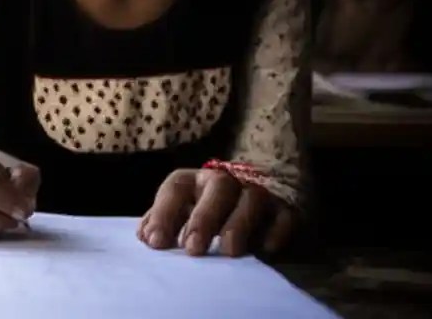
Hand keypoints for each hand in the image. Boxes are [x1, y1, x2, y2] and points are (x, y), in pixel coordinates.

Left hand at [138, 168, 296, 257]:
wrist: (258, 187)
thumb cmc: (207, 206)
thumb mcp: (182, 209)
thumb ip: (162, 221)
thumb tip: (146, 237)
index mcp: (195, 180)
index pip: (176, 187)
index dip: (164, 213)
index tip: (156, 242)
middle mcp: (225, 180)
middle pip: (217, 188)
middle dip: (203, 218)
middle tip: (192, 249)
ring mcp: (257, 191)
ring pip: (251, 199)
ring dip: (238, 224)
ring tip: (229, 251)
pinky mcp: (285, 207)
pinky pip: (283, 215)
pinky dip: (274, 232)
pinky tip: (264, 249)